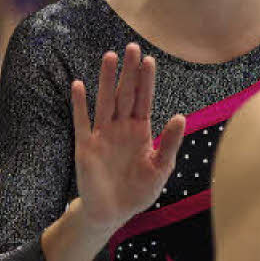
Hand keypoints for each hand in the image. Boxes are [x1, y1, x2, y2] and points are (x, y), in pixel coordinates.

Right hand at [71, 43, 185, 234]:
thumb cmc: (139, 191)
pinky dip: (80, 105)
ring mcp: (102, 136)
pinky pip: (82, 122)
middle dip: (129, 72)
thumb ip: (170, 143)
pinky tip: (78, 85)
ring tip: (110, 57)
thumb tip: (180, 116)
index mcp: (141, 131)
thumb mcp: (160, 168)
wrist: (112, 214)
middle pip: (125, 94)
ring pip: (105, 102)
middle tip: (132, 46)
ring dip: (107, 80)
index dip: (146, 80)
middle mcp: (121, 128)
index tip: (149, 59)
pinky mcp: (85, 148)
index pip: (144, 100)